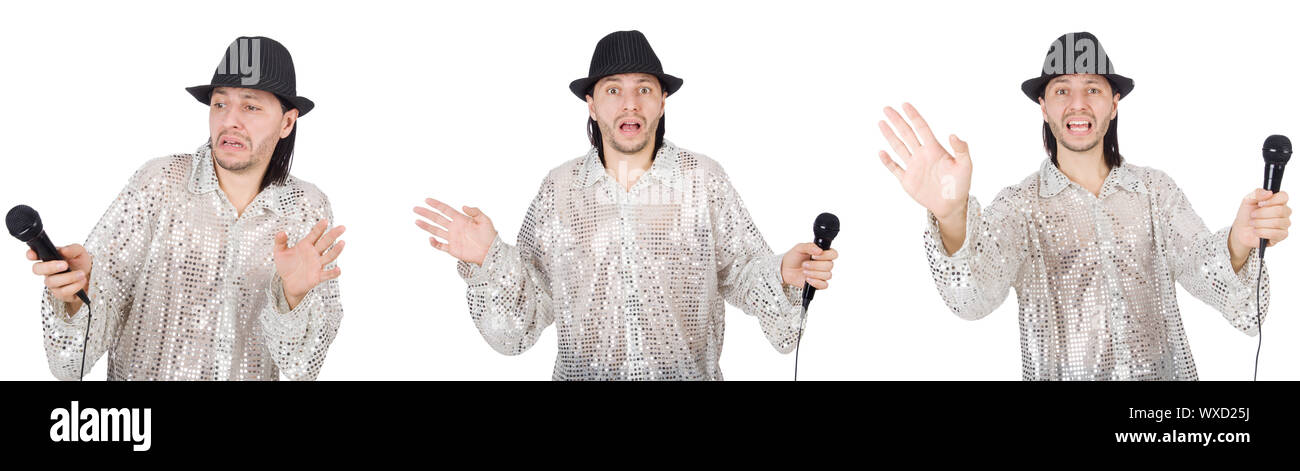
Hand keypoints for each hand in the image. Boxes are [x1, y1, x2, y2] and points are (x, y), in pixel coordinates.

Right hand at [27, 244, 92, 313]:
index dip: (31, 254)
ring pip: (51, 282)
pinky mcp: (60, 294)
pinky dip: (75, 286)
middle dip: (49, 267)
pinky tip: (82, 281)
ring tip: (81, 273)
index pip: (34, 255)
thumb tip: (63, 250)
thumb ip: (72, 249)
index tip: (32, 254)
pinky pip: (63, 292)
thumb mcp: (80, 253)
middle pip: (37, 269)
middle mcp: (47, 271)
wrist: (91, 277)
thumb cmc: (80, 263)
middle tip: (65, 265)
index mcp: (49, 258)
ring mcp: (53, 283)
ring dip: (68, 277)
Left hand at [274, 219, 344, 309]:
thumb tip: (281, 232)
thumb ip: (280, 242)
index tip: (325, 221)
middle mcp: (314, 253)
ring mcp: (317, 264)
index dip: (320, 228)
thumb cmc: (286, 266)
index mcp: (306, 245)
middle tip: (342, 228)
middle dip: (333, 234)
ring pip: (329, 256)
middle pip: (326, 242)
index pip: (315, 234)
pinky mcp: (318, 276)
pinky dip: (333, 272)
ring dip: (336, 250)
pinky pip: (327, 274)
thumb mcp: (280, 253)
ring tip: (342, 243)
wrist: (288, 283)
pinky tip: (338, 269)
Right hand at [414, 198, 496, 265]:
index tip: (427, 200)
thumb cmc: (490, 236)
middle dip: (426, 213)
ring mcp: (452, 238)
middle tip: (416, 208)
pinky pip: (440, 246)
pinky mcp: (452, 249)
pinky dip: (434, 243)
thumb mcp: (485, 220)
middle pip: (437, 219)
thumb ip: (475, 211)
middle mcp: (454, 228)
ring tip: (417, 220)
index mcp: (461, 219)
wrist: (490, 252)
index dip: (436, 204)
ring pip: (436, 231)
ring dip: (426, 226)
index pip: (445, 210)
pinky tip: (430, 238)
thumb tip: (463, 206)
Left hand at [781, 242, 838, 288]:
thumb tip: (819, 251)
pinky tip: (807, 279)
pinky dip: (816, 282)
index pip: (833, 254)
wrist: (785, 269)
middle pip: (830, 265)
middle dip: (815, 265)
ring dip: (814, 273)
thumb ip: (809, 246)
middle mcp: (824, 264)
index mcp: (822, 254)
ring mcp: (822, 274)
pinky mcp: (819, 284)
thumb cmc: (793, 257)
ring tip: (804, 271)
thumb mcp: (799, 248)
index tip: (814, 256)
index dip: (826, 256)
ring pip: (828, 275)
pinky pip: (824, 285)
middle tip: (804, 264)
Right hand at [877, 103, 971, 223]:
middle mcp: (922, 155)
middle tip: (886, 108)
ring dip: (890, 135)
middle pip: (907, 133)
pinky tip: (881, 152)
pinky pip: (895, 168)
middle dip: (897, 120)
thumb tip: (953, 135)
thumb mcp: (966, 165)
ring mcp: (913, 166)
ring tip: (881, 123)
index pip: (922, 128)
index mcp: (934, 149)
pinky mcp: (907, 180)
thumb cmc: (961, 185)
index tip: (905, 105)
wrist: (952, 205)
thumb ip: (961, 149)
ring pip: (899, 147)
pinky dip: (887, 161)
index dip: (913, 116)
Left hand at [1228, 189, 1289, 269]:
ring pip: (1277, 222)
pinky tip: (1256, 231)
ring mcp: (1284, 224)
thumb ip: (1257, 193)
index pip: (1284, 196)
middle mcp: (1284, 212)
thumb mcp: (1247, 201)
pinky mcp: (1282, 235)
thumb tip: (1269, 193)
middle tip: (1253, 215)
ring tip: (1253, 223)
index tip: (1260, 204)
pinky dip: (1262, 232)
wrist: (1241, 230)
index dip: (1272, 200)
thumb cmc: (1247, 214)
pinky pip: (1275, 233)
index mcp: (1278, 201)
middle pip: (1280, 210)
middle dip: (1262, 214)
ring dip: (1260, 223)